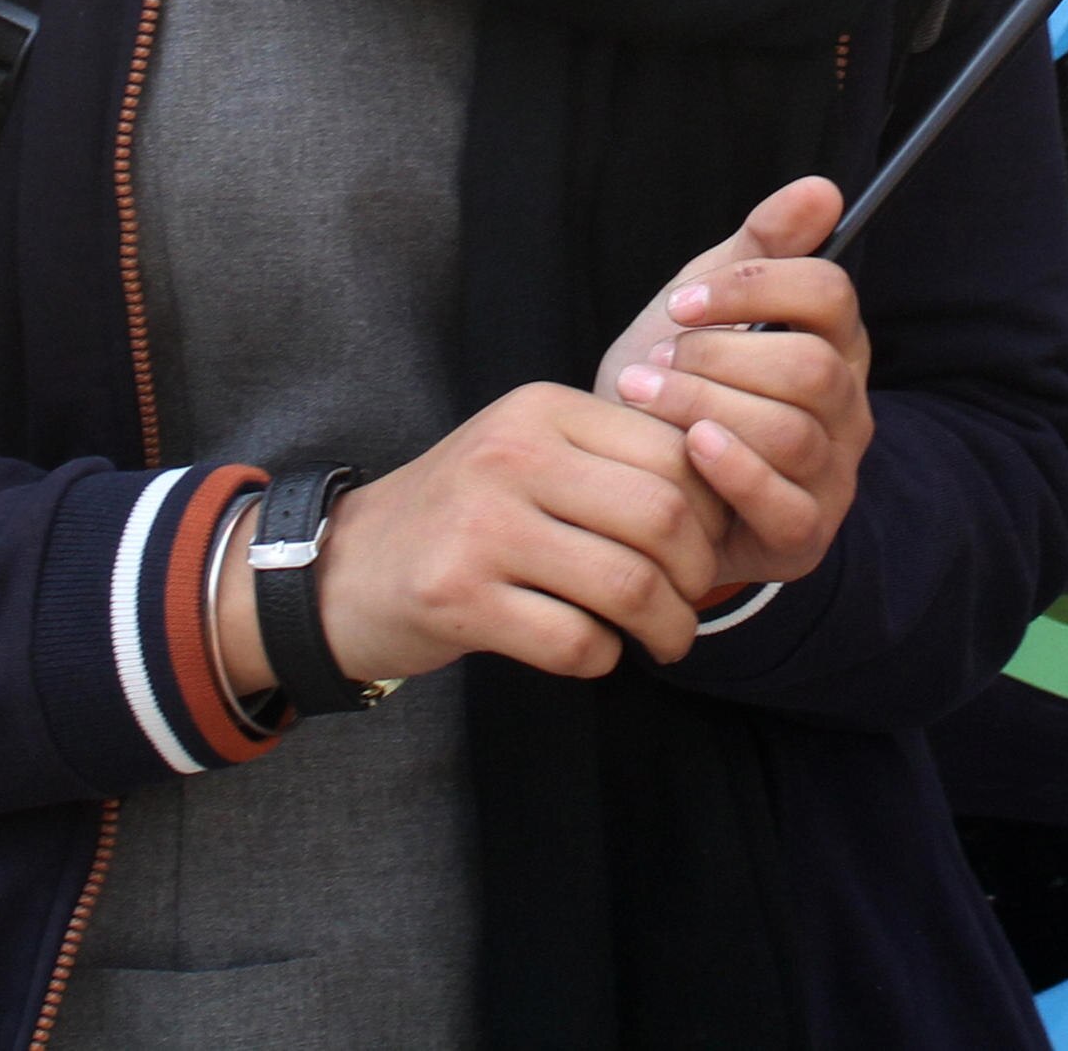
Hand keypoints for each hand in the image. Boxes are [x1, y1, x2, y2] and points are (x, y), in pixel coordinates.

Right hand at [221, 385, 734, 691]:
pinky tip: (593, 653)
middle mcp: (512, 454)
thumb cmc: (464, 515)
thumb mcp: (530, 453)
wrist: (342, 568)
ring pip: (628, 584)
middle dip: (699, 575)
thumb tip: (726, 494)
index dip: (713, 509)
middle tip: (692, 605)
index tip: (708, 546)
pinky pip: (574, 641)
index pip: (673, 450)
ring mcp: (481, 527)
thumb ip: (612, 459)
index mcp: (541, 408)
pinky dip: (602, 658)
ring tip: (662, 640)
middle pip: (664, 517)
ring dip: (665, 628)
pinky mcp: (458, 598)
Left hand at [593, 175, 877, 595]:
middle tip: (655, 359)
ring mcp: (833, 477)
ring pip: (792, 432)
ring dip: (705, 406)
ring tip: (643, 396)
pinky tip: (686, 447)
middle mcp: (849, 410)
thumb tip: (823, 189)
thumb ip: (759, 249)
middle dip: (721, 357)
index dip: (754, 289)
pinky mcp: (804, 534)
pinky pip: (785, 503)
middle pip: (811, 368)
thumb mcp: (707, 309)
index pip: (830, 294)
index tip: (681, 303)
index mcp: (835, 344)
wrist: (634, 479)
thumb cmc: (681, 384)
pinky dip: (732, 469)